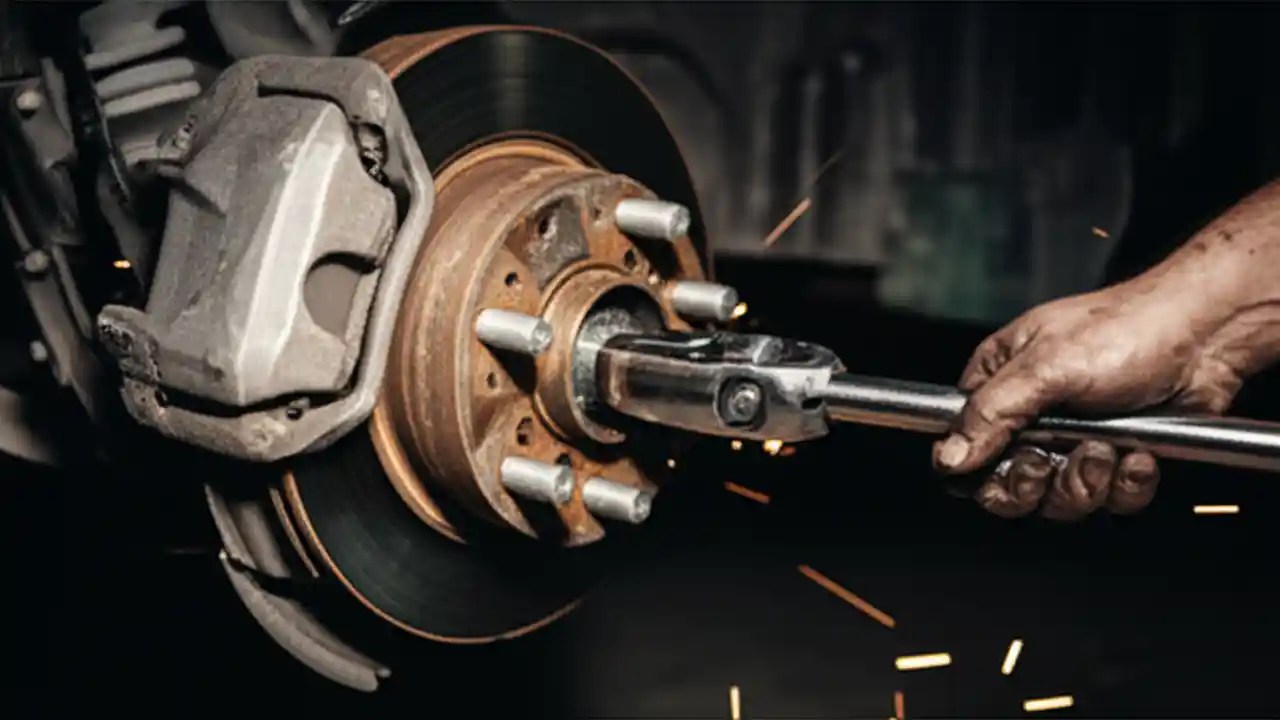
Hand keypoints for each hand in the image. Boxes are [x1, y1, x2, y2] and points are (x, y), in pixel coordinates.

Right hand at [933, 279, 1252, 519]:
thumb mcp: (1045, 366)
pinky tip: (1138, 453)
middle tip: (1056, 460)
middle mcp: (1032, 416)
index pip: (964, 446)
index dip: (981, 469)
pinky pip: (1109, 500)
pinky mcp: (1116, 460)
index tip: (1011, 463)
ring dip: (1088, 480)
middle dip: (1039, 482)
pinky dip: (1127, 483)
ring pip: (1060, 500)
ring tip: (1108, 446)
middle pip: (1008, 486)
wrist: (1206, 337)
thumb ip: (992, 414)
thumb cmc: (1128, 328)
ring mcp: (1074, 441)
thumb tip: (949, 455)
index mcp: (1000, 384)